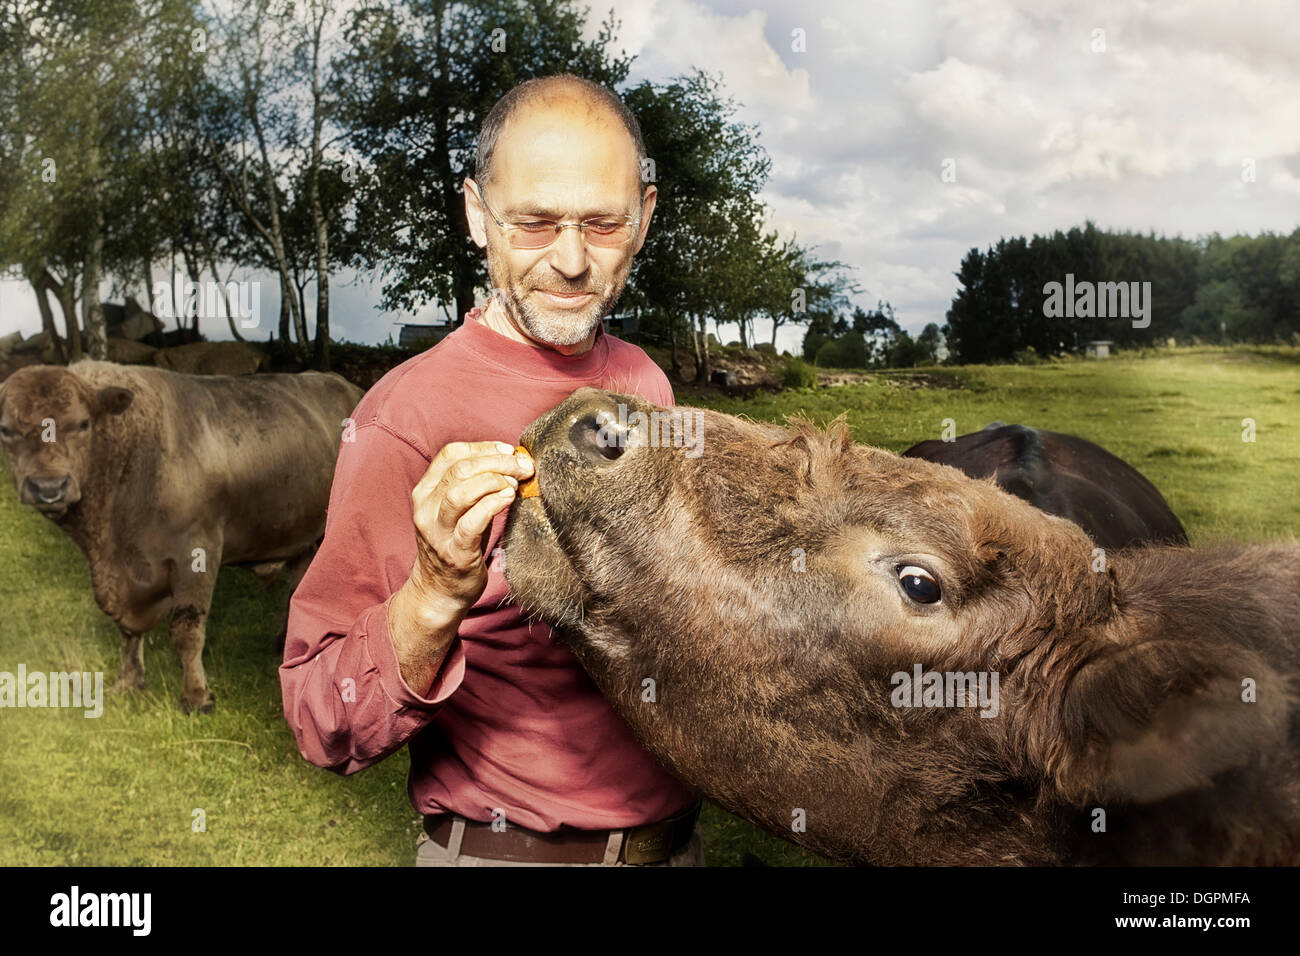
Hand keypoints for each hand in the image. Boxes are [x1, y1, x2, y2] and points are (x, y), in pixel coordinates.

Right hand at [407, 440, 534, 612]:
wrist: (439, 590)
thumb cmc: (456, 544)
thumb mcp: (459, 509)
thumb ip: (476, 484)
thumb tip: (512, 461)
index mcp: (426, 492)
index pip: (451, 454)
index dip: (483, 447)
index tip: (509, 450)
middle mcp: (426, 508)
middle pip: (460, 469)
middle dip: (496, 462)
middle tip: (522, 466)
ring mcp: (438, 531)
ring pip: (461, 492)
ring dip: (494, 481)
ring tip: (514, 484)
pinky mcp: (454, 552)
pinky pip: (472, 522)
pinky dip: (493, 504)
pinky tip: (508, 499)